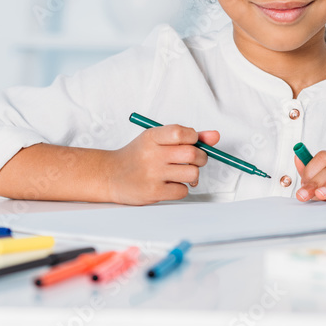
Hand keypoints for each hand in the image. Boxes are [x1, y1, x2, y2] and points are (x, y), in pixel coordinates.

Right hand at [105, 124, 219, 204]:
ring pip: (192, 174)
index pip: (182, 132)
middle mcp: (151, 154)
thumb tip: (215, 136)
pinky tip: (170, 184)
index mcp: (152, 137)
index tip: (191, 142)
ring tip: (181, 173)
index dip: (194, 137)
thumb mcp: (157, 139)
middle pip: (192, 154)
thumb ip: (187, 136)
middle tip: (193, 160)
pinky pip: (183, 191)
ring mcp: (152, 175)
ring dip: (192, 174)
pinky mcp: (153, 193)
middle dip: (200, 157)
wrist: (110, 175)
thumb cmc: (138, 156)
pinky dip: (181, 188)